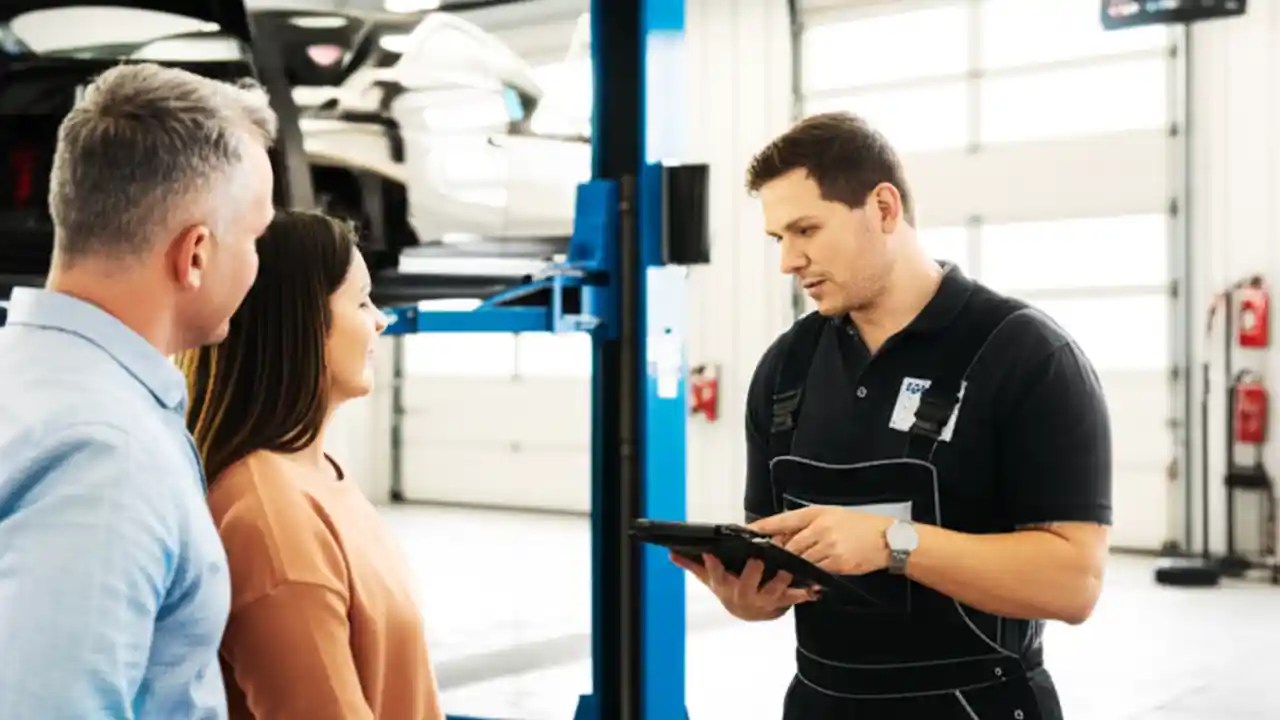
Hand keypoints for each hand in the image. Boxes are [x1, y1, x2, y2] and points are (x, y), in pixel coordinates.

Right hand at [669, 551, 817, 620]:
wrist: (751, 610)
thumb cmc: (730, 587)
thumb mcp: (711, 578)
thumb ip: (693, 565)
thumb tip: (672, 554)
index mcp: (725, 587)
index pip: (716, 576)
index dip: (713, 567)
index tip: (711, 553)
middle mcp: (743, 596)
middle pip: (745, 587)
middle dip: (751, 575)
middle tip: (757, 560)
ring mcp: (764, 600)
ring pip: (772, 593)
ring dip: (780, 583)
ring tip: (788, 569)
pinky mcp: (782, 601)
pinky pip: (794, 598)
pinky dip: (804, 593)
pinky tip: (813, 587)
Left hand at [748, 506, 894, 575]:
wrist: (886, 539)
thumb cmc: (858, 526)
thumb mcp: (831, 515)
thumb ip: (808, 524)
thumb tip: (784, 535)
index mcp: (816, 513)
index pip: (784, 520)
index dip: (764, 527)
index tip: (748, 531)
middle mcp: (820, 528)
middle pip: (789, 544)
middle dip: (779, 553)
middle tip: (767, 559)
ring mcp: (829, 546)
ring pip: (800, 559)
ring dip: (792, 566)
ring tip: (785, 570)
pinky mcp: (837, 563)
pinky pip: (815, 571)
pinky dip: (808, 574)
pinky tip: (805, 577)